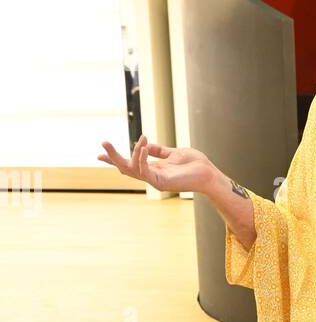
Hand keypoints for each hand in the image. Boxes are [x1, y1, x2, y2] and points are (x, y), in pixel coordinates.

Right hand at [98, 136, 214, 194]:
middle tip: (103, 142)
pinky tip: (142, 146)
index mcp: (153, 169)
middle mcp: (151, 176)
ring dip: (128, 154)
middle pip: (125, 167)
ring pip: (132, 169)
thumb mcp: (174, 153)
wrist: (209, 174)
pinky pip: (145, 171)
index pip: (129, 164)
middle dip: (113, 156)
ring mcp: (155, 180)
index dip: (114, 159)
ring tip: (137, 139)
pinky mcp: (161, 182)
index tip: (99, 154)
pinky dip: (141, 158)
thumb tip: (145, 144)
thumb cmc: (195, 164)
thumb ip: (159, 151)